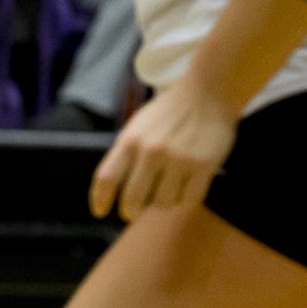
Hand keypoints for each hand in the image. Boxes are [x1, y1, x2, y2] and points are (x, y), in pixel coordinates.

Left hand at [89, 80, 236, 221]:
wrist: (207, 93)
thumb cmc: (168, 114)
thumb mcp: (137, 128)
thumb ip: (125, 154)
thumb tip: (112, 190)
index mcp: (130, 141)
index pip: (106, 179)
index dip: (100, 200)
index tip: (100, 212)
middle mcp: (151, 151)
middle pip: (132, 199)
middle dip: (130, 212)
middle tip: (132, 214)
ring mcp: (178, 159)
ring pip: (162, 203)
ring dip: (162, 203)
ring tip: (165, 192)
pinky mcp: (204, 165)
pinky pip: (188, 200)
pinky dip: (184, 201)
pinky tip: (183, 191)